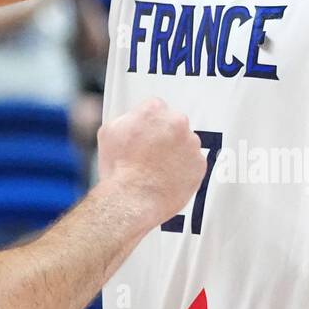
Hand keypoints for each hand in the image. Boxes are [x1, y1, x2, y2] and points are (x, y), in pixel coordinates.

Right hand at [97, 98, 204, 228]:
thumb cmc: (118, 167)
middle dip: (164, 135)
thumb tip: (134, 119)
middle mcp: (176, 122)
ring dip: (176, 152)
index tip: (145, 135)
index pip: (155, 108)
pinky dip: (184, 169)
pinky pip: (193, 163)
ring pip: (185, 143)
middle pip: (173, 123)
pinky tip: (168, 178)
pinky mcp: (200, 164)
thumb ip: (126, 119)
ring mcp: (191, 143)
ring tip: (159, 169)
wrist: (132, 200)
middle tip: (151, 153)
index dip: (148, 124)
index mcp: (154, 110)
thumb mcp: (109, 132)